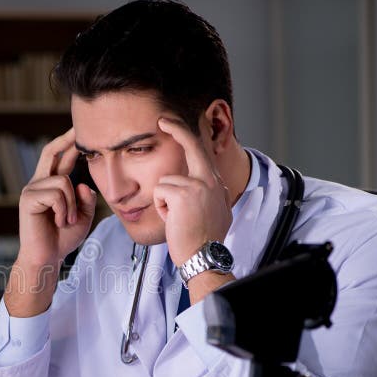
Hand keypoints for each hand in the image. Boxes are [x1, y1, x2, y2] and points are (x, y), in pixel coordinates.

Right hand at [16, 128, 97, 270]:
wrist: (47, 257)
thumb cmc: (63, 237)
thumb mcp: (82, 215)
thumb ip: (86, 198)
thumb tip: (81, 183)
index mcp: (50, 184)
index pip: (59, 156)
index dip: (69, 142)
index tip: (79, 128)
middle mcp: (39, 182)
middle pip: (51, 151)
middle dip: (66, 139)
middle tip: (79, 128)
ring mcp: (31, 189)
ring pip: (63, 182)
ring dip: (72, 205)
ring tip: (67, 220)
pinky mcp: (28, 198)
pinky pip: (56, 195)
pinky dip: (64, 210)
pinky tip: (59, 222)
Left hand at [154, 118, 231, 265]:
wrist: (204, 257)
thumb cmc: (204, 241)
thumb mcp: (215, 213)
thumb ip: (209, 195)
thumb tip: (207, 189)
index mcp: (216, 185)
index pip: (202, 153)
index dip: (188, 136)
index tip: (174, 125)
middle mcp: (210, 180)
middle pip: (192, 145)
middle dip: (177, 127)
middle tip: (163, 119)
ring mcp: (198, 184)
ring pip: (165, 181)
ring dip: (163, 202)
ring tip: (176, 219)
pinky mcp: (183, 193)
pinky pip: (159, 192)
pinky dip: (161, 208)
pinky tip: (173, 220)